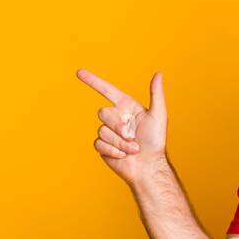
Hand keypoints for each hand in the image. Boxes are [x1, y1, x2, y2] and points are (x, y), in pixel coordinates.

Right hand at [75, 68, 167, 185]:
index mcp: (126, 107)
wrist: (148, 166)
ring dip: (119, 142)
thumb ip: (156, 94)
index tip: (79, 72)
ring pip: (102, 130)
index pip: (106, 90)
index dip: (93, 81)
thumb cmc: (155, 142)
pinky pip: (99, 143)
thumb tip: (158, 73)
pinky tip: (123, 155)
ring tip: (132, 149)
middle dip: (118, 126)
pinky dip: (113, 150)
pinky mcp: (102, 146)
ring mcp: (107, 132)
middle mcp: (115, 118)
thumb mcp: (158, 116)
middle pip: (103, 112)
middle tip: (132, 137)